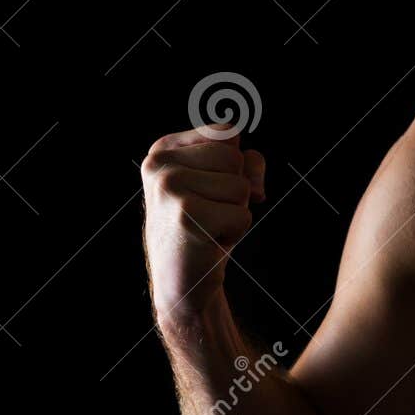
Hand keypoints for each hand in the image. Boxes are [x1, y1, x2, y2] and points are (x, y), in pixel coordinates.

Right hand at [141, 124, 265, 328]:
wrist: (182, 282)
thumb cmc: (206, 226)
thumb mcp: (222, 185)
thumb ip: (247, 163)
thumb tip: (254, 176)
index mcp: (163, 149)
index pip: (227, 132)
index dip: (236, 164)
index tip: (211, 188)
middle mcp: (160, 164)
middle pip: (236, 159)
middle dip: (237, 190)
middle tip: (210, 213)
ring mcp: (170, 188)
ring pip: (242, 187)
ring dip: (237, 211)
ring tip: (209, 226)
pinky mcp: (186, 214)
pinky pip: (243, 214)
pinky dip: (236, 232)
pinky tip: (209, 241)